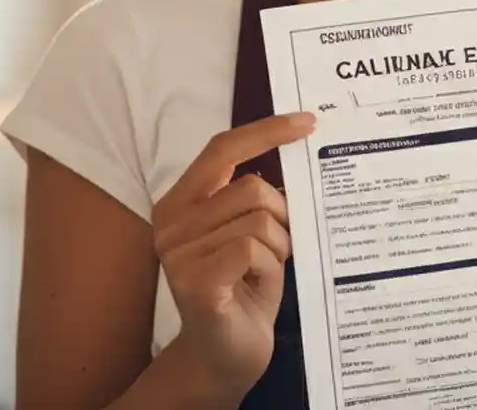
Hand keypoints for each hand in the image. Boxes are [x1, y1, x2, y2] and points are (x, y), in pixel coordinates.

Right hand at [151, 111, 315, 403]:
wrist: (228, 356)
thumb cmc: (244, 290)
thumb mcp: (250, 233)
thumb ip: (255, 197)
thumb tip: (293, 152)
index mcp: (181, 202)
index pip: (222, 148)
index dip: (265, 130)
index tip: (306, 121)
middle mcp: (170, 222)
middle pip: (252, 187)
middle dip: (281, 218)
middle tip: (275, 251)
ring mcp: (178, 253)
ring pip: (259, 219)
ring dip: (278, 248)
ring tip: (260, 273)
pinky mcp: (194, 281)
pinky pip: (253, 248)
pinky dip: (270, 267)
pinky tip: (254, 287)